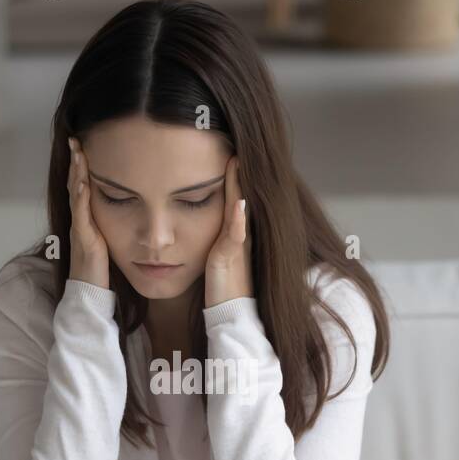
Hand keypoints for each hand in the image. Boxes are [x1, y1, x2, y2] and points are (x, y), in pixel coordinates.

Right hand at [67, 136, 109, 288]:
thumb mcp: (108, 240)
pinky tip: (82, 181)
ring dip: (76, 172)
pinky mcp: (83, 237)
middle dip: (75, 162)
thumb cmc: (99, 269)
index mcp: (85, 219)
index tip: (83, 146)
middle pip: (74, 184)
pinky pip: (80, 213)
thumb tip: (126, 211)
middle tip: (75, 140)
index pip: (81, 187)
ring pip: (75, 194)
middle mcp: (79, 220)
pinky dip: (80, 195)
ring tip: (77, 152)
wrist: (89, 291)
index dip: (81, 167)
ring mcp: (79, 227)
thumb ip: (111, 225)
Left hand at [204, 155, 252, 307]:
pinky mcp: (230, 259)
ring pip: (239, 210)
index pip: (234, 198)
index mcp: (234, 234)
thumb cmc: (223, 289)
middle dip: (239, 172)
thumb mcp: (220, 258)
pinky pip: (235, 236)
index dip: (234, 176)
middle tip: (236, 144)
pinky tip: (238, 202)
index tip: (230, 151)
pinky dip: (237, 219)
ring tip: (237, 161)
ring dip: (239, 186)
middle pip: (240, 197)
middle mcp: (239, 236)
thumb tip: (218, 224)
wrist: (232, 315)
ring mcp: (237, 246)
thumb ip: (220, 240)